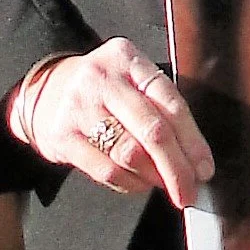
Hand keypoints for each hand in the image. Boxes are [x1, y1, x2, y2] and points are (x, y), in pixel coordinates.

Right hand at [11, 38, 213, 205]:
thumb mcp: (131, 78)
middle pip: (152, 131)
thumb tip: (195, 155)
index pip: (170, 102)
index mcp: (128, 59)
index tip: (204, 167)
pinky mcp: (64, 137)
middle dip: (177, 168)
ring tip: (165, 185)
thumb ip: (161, 105)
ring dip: (154, 177)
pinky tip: (139, 184)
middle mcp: (103, 79)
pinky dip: (130, 184)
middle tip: (189, 190)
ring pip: (130, 154)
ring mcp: (80, 108)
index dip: (192, 141)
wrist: (45, 91)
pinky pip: (106, 170)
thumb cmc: (102, 88)